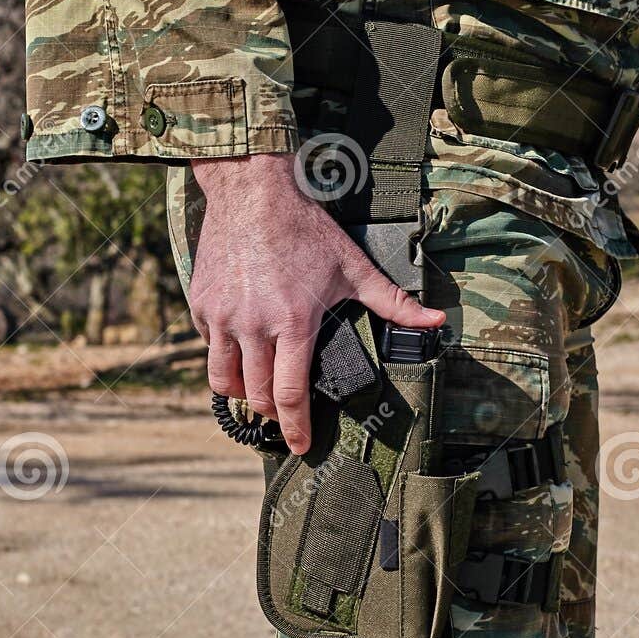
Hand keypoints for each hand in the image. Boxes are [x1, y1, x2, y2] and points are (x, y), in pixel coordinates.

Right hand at [189, 153, 443, 453]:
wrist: (252, 191)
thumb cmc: (305, 228)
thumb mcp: (352, 266)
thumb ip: (393, 302)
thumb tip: (436, 322)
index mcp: (294, 322)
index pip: (290, 394)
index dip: (296, 428)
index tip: (300, 446)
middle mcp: (254, 325)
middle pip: (256, 395)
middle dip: (271, 414)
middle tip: (282, 416)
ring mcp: (223, 316)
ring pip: (223, 380)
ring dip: (241, 394)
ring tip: (255, 392)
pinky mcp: (202, 304)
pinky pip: (208, 347)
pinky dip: (223, 357)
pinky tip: (239, 350)